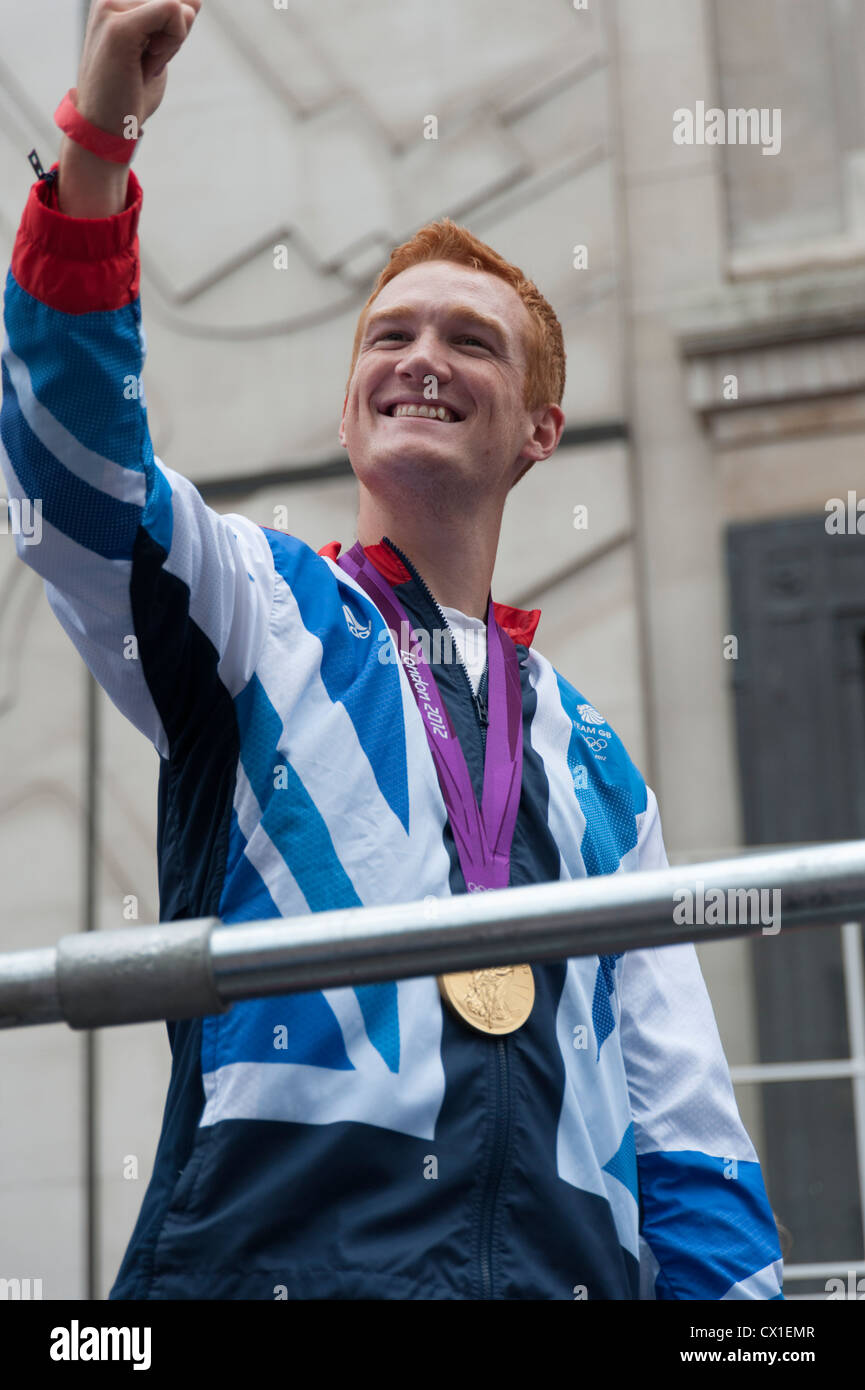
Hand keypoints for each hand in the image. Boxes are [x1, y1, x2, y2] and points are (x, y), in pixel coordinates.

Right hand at [74, 0, 201, 135]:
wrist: (107, 127)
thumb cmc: (131, 93)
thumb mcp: (159, 49)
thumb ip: (172, 22)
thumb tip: (196, 1)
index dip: (174, 26)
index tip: (150, 51)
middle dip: (176, 32)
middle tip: (148, 60)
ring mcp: (109, 7)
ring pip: (176, 3)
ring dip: (173, 41)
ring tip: (145, 64)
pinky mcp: (119, 28)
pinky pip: (172, 10)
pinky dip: (173, 42)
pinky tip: (150, 63)